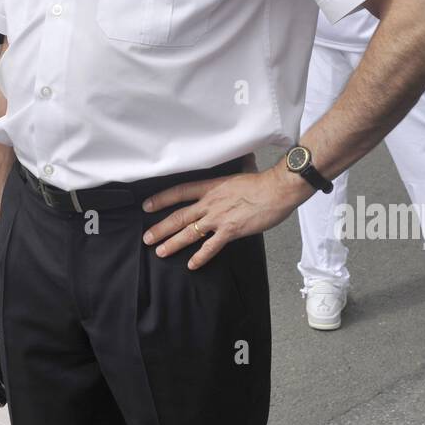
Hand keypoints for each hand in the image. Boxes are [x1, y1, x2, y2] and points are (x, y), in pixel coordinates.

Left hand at [140, 157, 303, 270]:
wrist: (277, 190)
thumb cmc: (263, 181)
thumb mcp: (244, 170)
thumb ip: (239, 169)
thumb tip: (246, 160)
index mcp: (211, 187)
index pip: (179, 192)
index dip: (161, 199)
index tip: (147, 205)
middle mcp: (210, 203)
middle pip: (179, 216)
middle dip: (161, 228)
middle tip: (147, 238)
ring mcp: (218, 218)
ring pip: (189, 233)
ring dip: (173, 243)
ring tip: (160, 252)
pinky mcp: (230, 231)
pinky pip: (211, 247)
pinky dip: (200, 257)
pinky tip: (192, 264)